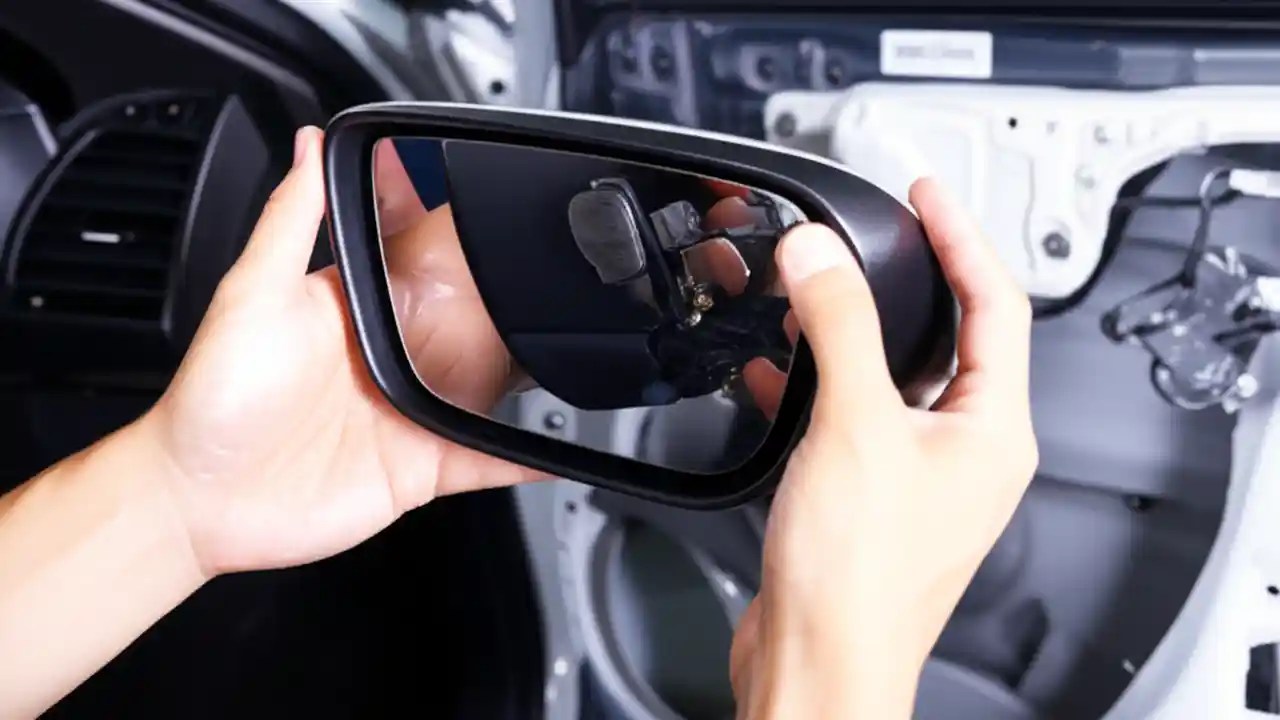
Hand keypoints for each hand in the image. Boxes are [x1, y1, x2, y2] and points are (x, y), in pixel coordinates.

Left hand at [139, 127, 540, 576]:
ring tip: (570, 360)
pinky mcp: (418, 469)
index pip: (421, 267)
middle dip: (511, 315)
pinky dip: (523, 459)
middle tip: (556, 295)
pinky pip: (485, 463)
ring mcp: (408, 417)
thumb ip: (292, 218)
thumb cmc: (213, 398)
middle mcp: (390, 362)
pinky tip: (557, 451)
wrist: (200, 499)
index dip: (459, 244)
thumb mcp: (253, 292)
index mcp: (358, 312)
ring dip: (525, 383)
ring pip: (487, 395)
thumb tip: (309, 143)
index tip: (500, 217)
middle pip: (470, 333)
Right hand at [729, 177, 1037, 718]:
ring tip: (817, 291)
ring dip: (855, 330)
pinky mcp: (869, 496)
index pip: (997, 305)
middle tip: (885, 231)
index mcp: (990, 431)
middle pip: (951, 337)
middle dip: (913, 278)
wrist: (815, 660)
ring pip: (894, 377)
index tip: (929, 196)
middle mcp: (964, 453)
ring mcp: (918, 476)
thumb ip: (840, 328)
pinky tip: (776, 372)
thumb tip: (820, 257)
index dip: (963, 237)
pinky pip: (852, 417)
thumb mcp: (855, 426)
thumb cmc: (859, 578)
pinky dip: (818, 384)